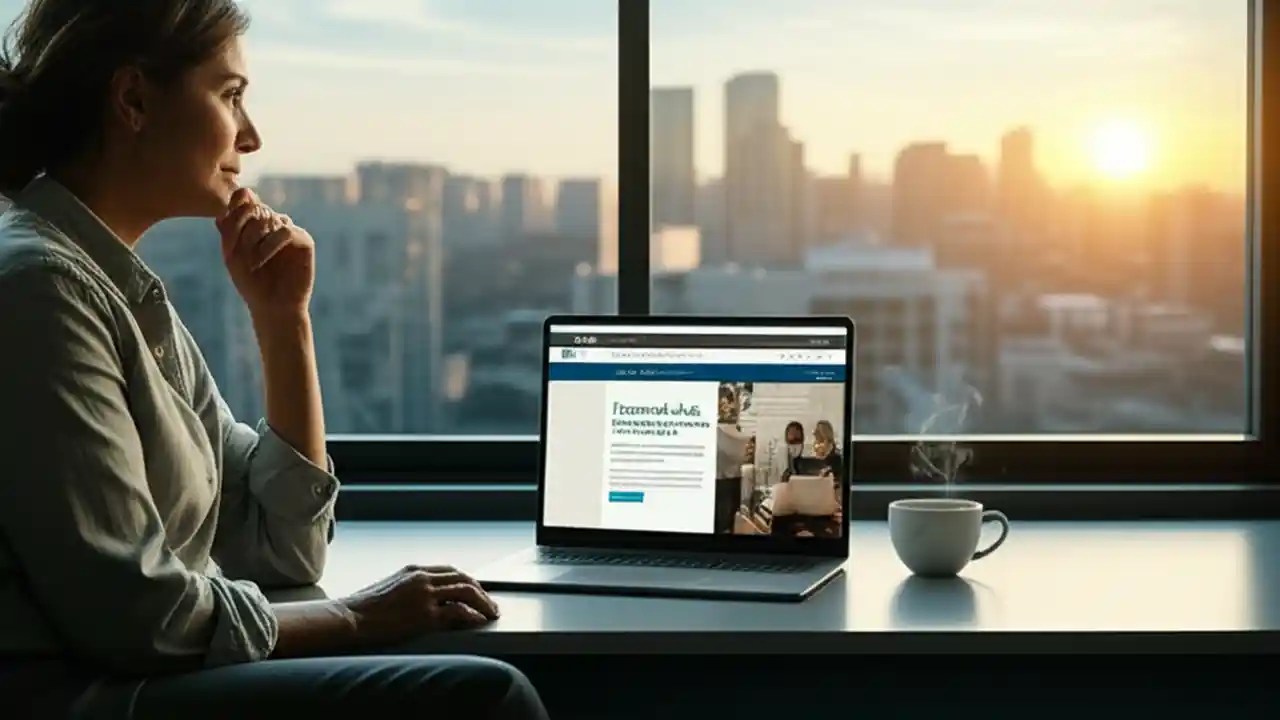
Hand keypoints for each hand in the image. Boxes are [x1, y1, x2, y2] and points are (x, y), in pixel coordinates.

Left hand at [216, 188, 315, 318]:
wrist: (273, 308)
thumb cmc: (251, 283)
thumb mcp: (232, 253)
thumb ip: (233, 224)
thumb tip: (245, 191)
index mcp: (254, 223)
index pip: (243, 200)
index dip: (233, 213)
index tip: (227, 241)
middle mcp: (272, 223)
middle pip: (254, 208)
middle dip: (241, 229)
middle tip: (236, 252)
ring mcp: (288, 230)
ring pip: (268, 218)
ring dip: (253, 239)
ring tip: (250, 262)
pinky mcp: (303, 240)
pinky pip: (284, 230)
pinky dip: (270, 245)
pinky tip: (262, 261)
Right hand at [339, 564, 500, 646]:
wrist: (349, 618)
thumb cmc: (362, 608)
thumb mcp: (389, 588)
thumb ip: (410, 588)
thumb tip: (425, 599)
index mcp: (413, 570)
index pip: (450, 570)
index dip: (467, 581)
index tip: (476, 590)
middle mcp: (422, 578)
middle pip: (463, 578)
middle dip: (481, 591)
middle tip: (489, 603)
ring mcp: (425, 596)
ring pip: (466, 591)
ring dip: (483, 602)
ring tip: (490, 613)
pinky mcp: (425, 616)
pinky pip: (458, 612)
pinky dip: (472, 616)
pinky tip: (478, 621)